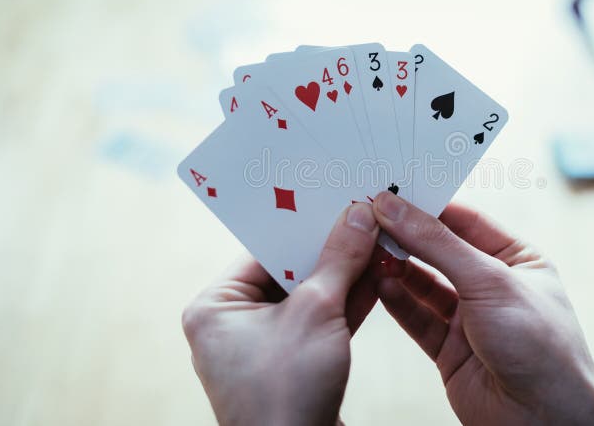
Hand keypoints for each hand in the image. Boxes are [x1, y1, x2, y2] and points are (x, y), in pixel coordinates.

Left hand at [182, 203, 380, 425]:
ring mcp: (263, 346)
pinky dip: (346, 304)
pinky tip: (378, 278)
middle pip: (289, 271)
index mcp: (214, 307)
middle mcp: (232, 324)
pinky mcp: (291, 364)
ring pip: (309, 297)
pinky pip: (319, 322)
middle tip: (363, 218)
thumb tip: (358, 215)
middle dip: (331, 251)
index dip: (304, 225)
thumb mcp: (316, 312)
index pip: (264, 249)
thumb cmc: (286, 391)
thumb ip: (338, 259)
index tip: (337, 202)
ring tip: (378, 243)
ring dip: (345, 275)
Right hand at [373, 192, 593, 425]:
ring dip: (397, 268)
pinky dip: (397, 301)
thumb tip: (396, 210)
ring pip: (424, 284)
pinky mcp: (450, 349)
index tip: (391, 193)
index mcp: (517, 260)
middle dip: (407, 236)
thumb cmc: (542, 347)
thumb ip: (438, 244)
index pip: (465, 221)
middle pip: (440, 251)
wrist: (547, 421)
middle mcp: (492, 286)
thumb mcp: (490, 281)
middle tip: (370, 218)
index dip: (428, 206)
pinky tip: (381, 284)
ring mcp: (470, 318)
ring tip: (370, 250)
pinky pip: (417, 318)